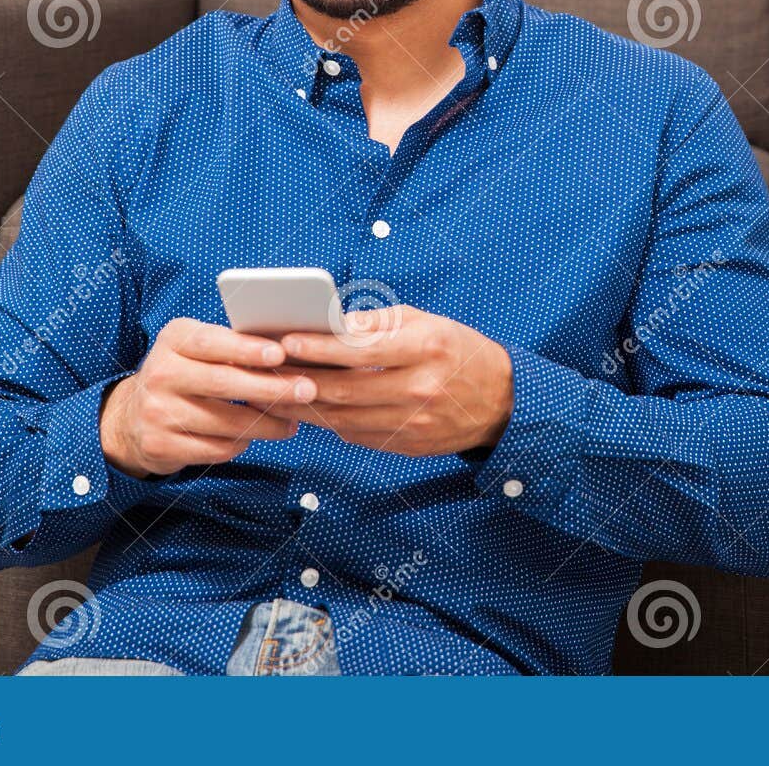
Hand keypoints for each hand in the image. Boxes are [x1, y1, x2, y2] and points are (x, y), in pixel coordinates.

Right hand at [100, 317, 316, 477]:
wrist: (132, 417)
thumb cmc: (183, 375)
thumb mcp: (196, 350)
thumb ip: (232, 346)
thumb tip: (289, 348)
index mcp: (173, 341)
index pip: (211, 342)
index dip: (246, 349)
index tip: (280, 353)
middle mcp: (160, 374)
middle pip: (223, 382)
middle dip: (271, 387)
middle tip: (307, 389)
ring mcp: (158, 412)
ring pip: (225, 421)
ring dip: (266, 424)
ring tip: (291, 422)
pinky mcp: (161, 446)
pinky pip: (215, 448)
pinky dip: (242, 443)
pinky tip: (255, 436)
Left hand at [277, 305, 513, 457]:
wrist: (500, 401)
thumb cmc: (458, 351)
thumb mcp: (427, 323)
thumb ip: (379, 324)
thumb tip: (330, 323)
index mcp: (426, 348)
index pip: (362, 350)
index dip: (321, 347)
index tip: (287, 341)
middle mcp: (420, 388)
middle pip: (346, 389)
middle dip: (301, 380)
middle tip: (268, 371)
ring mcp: (414, 422)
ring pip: (345, 418)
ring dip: (305, 407)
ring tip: (275, 392)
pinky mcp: (409, 445)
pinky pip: (357, 435)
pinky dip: (328, 423)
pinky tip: (307, 411)